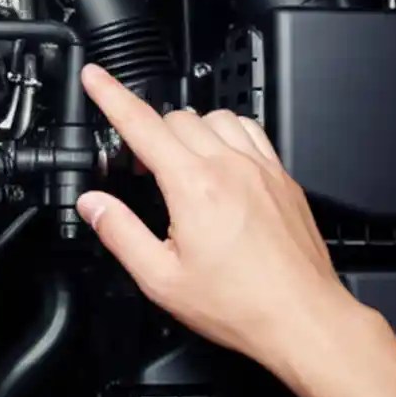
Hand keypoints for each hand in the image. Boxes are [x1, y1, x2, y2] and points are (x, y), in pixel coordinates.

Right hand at [75, 64, 395, 396]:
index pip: (141, 124)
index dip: (111, 95)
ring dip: (188, 130)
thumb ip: (120, 233)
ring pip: (214, 117)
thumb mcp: (161, 279)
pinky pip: (251, 131)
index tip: (95, 77)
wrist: (302, 319)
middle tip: (140, 168)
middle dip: (149, 133)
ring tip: (180, 165)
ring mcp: (261, 168)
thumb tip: (93, 204)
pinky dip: (227, 133)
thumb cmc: (240, 305)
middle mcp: (230, 168)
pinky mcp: (282, 178)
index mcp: (193, 187)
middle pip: (176, 118)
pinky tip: (221, 160)